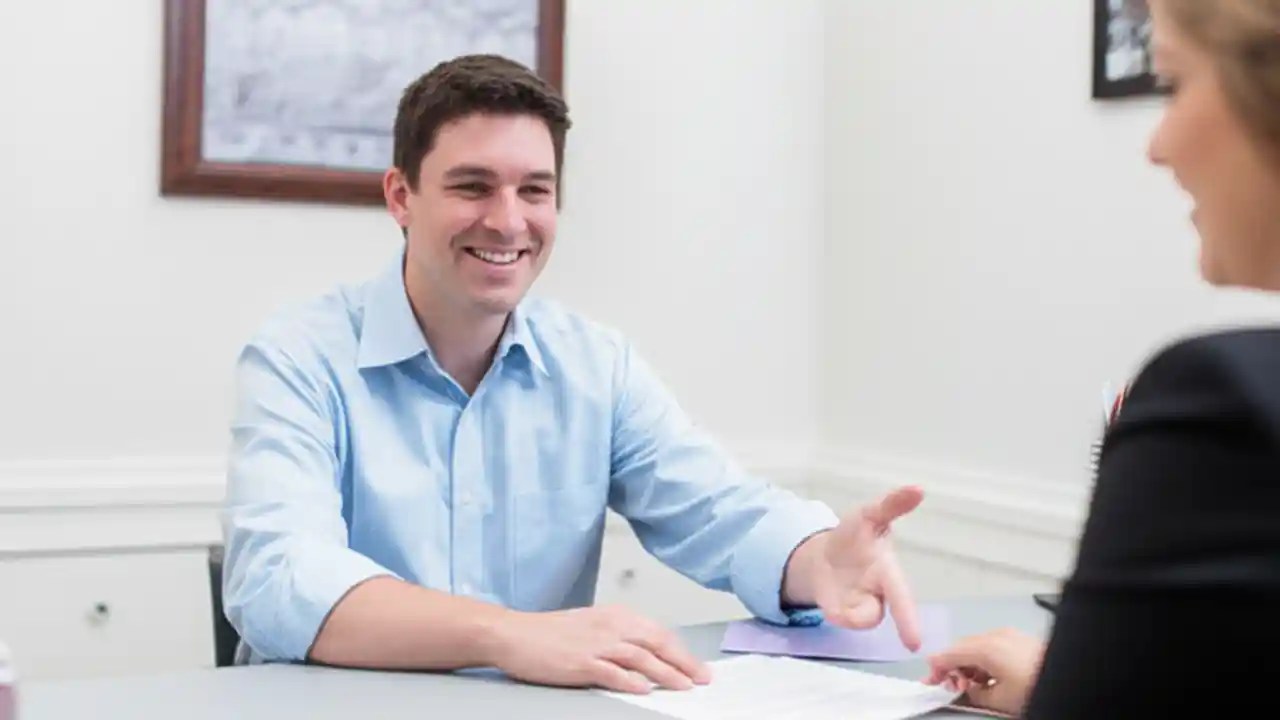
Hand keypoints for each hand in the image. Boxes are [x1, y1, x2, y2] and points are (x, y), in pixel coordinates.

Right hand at [489, 605, 711, 693]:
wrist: (513, 634)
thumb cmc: (548, 633)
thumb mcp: (591, 626)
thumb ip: (618, 637)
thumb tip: (645, 654)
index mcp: (614, 616)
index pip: (657, 632)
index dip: (680, 650)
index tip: (696, 665)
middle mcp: (610, 626)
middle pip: (656, 643)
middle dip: (683, 661)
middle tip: (702, 677)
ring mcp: (595, 644)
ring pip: (640, 658)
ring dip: (666, 672)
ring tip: (684, 686)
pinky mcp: (580, 663)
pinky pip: (611, 672)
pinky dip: (630, 680)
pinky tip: (644, 689)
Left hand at [792, 486, 924, 648]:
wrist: (824, 553)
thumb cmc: (855, 535)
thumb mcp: (869, 515)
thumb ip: (892, 505)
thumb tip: (918, 488)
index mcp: (887, 572)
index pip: (902, 597)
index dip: (909, 619)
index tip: (916, 643)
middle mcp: (877, 595)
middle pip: (881, 615)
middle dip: (892, 628)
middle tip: (903, 641)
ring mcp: (857, 606)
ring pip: (857, 619)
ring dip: (847, 613)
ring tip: (837, 592)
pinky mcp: (838, 613)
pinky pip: (837, 618)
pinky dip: (833, 611)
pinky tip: (829, 599)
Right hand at [922, 628, 1044, 715]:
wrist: (1073, 679)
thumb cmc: (1035, 688)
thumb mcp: (998, 700)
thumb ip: (972, 694)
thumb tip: (963, 691)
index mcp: (985, 648)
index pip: (948, 654)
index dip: (936, 669)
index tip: (931, 682)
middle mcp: (995, 635)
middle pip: (961, 648)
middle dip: (953, 667)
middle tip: (952, 688)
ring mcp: (1009, 635)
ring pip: (976, 646)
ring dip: (968, 665)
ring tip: (973, 686)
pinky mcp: (1020, 639)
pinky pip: (992, 646)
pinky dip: (984, 660)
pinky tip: (989, 677)